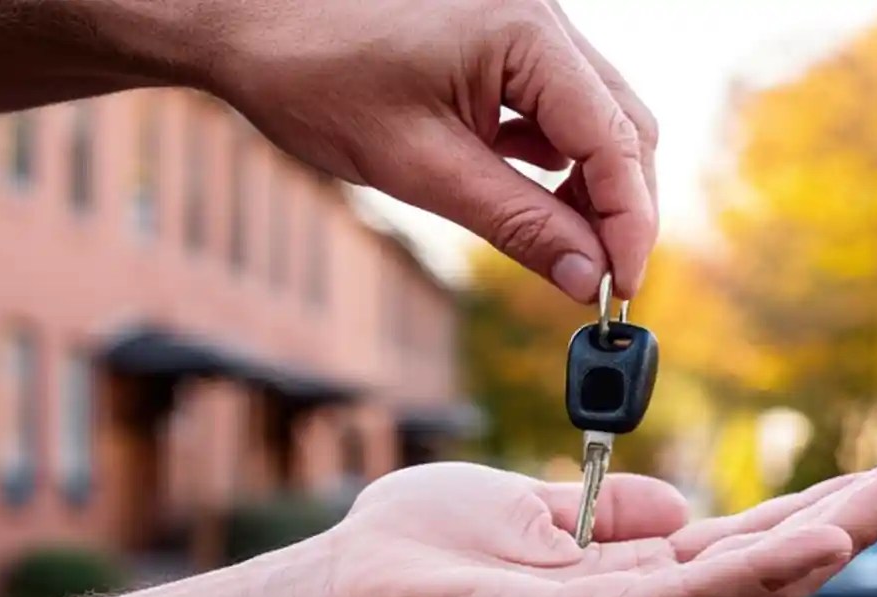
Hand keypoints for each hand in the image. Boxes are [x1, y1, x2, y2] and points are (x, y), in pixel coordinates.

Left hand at [207, 0, 657, 300]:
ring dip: (592, 186)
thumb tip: (586, 279)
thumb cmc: (316, 78)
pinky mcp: (505, 39)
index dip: (629, 224)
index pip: (616, 142)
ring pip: (599, 117)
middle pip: (625, 126)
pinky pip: (560, 103)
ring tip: (563, 246)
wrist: (246, 19)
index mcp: (526, 33)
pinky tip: (529, 194)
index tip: (620, 290)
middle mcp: (541, 16)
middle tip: (599, 279)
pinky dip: (558, 158)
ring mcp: (526, 23)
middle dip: (620, 208)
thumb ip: (517, 224)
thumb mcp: (421, 167)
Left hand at [315, 454, 876, 596]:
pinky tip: (808, 544)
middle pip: (771, 567)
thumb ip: (616, 512)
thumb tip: (678, 506)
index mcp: (637, 580)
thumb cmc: (428, 549)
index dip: (826, 507)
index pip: (751, 542)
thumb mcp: (540, 507)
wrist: (348, 588)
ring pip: (744, 589)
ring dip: (824, 543)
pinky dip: (748, 576)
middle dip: (857, 519)